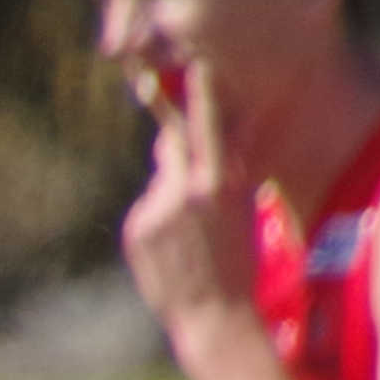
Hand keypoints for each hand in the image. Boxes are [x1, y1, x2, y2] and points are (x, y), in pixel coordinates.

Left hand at [119, 62, 260, 346]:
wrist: (213, 316)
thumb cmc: (239, 263)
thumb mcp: (243, 210)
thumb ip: (228, 172)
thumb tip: (220, 136)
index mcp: (219, 186)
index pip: (208, 127)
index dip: (201, 94)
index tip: (197, 63)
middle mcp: (184, 192)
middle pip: (171, 144)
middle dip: (176, 139)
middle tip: (173, 133)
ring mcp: (155, 210)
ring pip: (161, 182)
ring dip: (173, 193)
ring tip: (192, 232)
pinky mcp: (136, 228)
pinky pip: (148, 209)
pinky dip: (158, 219)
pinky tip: (175, 247)